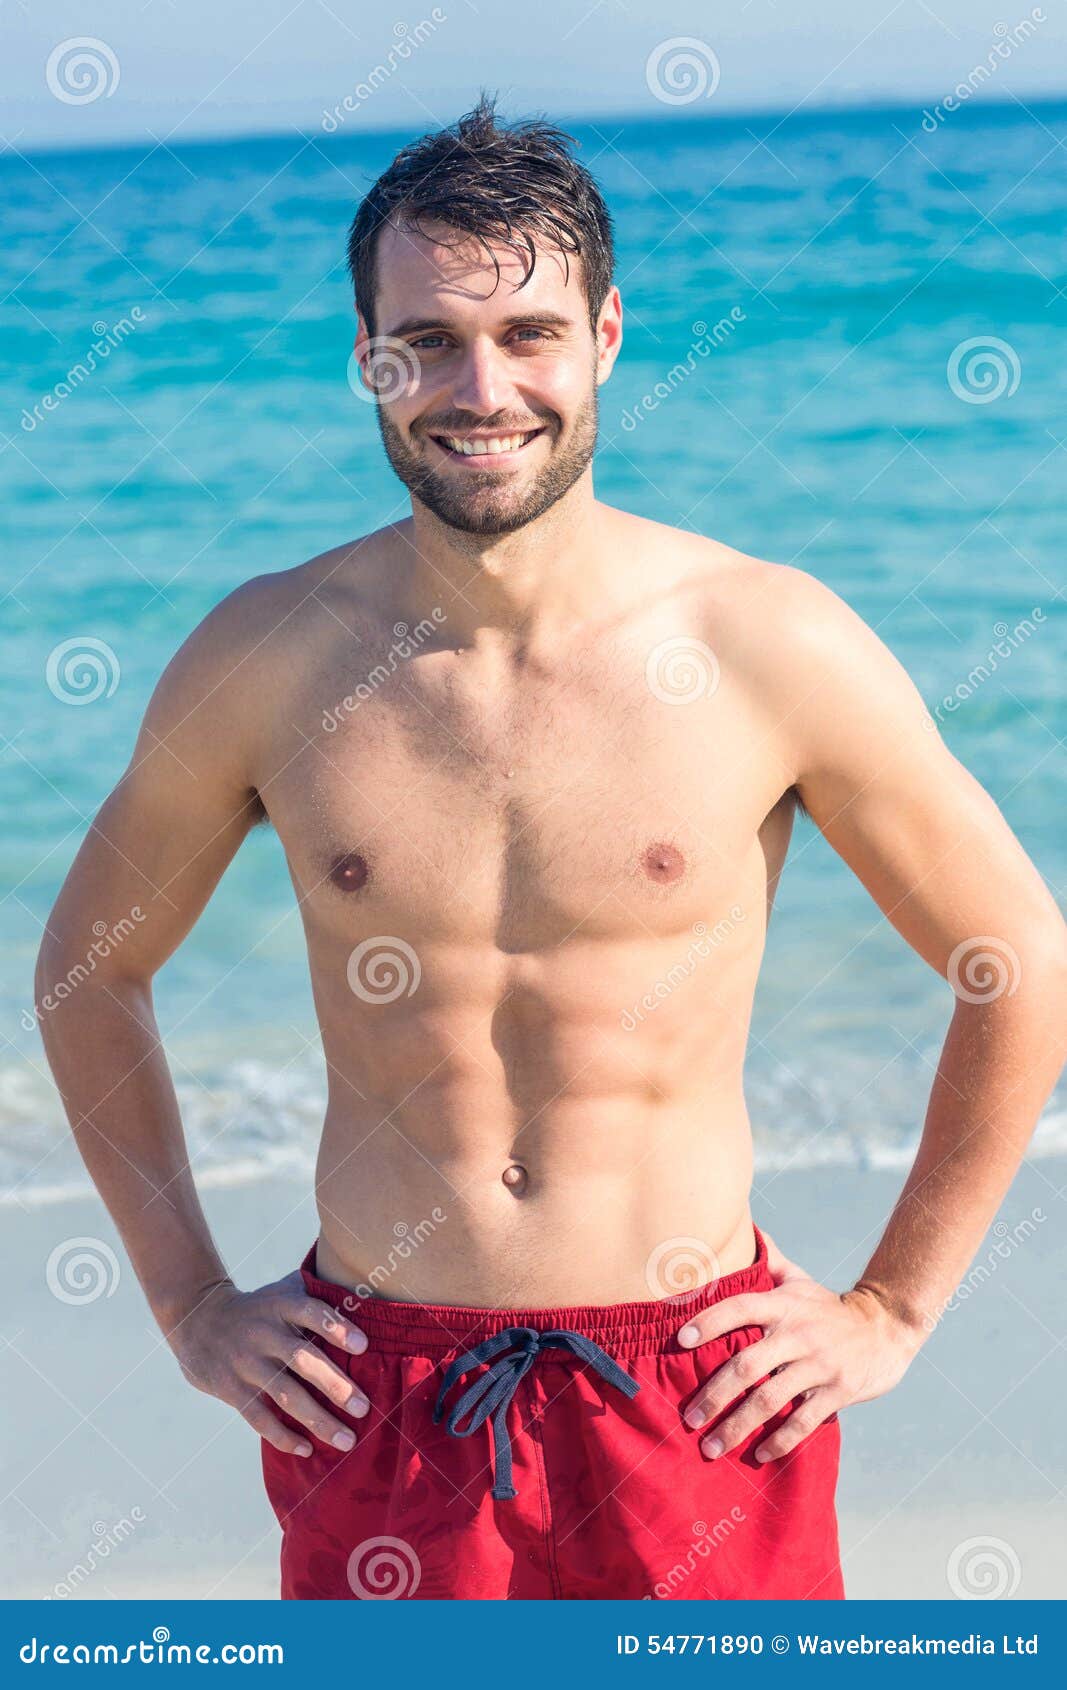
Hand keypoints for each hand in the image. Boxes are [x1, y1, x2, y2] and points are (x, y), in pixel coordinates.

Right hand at [165, 1272, 370, 1457]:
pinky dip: (282, 1436)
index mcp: (280, 1305)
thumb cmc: (258, 1308)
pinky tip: (306, 1449)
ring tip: (346, 1440)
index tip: (363, 1346)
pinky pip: (259, 1416)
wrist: (198, 1317)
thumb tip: (365, 1293)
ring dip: (317, 1419)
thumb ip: (315, 1292)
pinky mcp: (230, 1388)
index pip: (311, 1312)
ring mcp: (245, 1362)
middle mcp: (263, 1332)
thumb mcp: (280, 1291)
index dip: (337, 1328)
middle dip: (335, 1386)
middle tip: (363, 1408)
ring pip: (284, 1394)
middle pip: (302, 1359)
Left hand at [676, 1231, 922, 1462]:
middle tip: (688, 1418)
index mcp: (784, 1305)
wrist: (886, 1328)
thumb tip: (743, 1229)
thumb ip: (769, 1262)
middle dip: (714, 1394)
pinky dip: (780, 1441)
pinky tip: (758, 1456)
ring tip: (711, 1449)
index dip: (709, 1320)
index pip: (739, 1307)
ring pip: (771, 1399)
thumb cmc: (829, 1308)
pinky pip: (804, 1421)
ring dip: (737, 1426)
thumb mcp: (800, 1281)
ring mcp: (820, 1364)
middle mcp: (799, 1333)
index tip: (680, 1339)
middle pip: (748, 1364)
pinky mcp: (839, 1391)